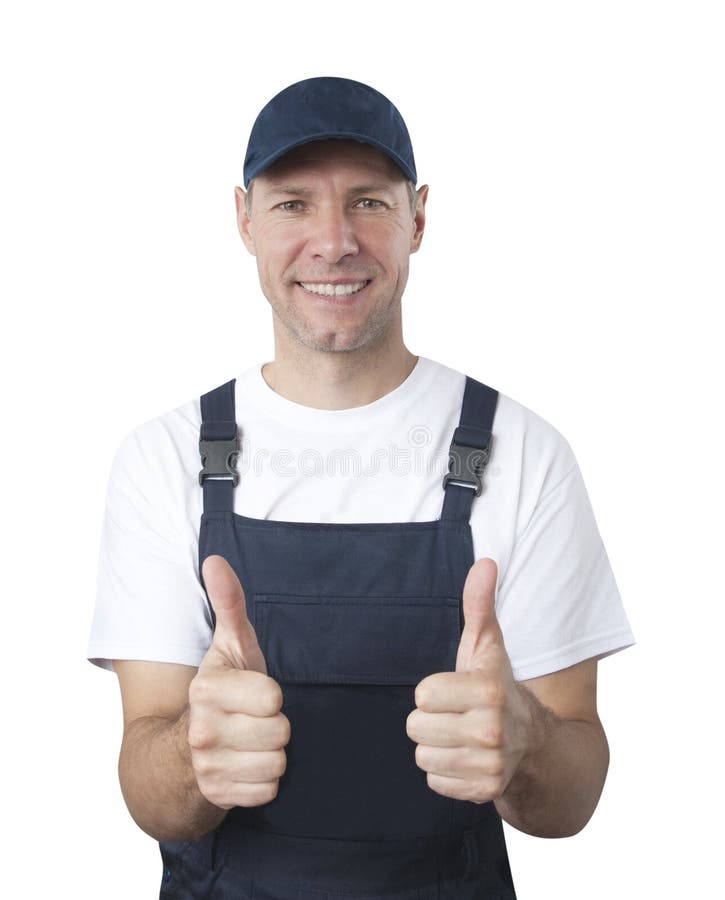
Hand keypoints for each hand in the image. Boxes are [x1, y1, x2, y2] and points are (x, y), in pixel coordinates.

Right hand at [188, 555, 289, 809]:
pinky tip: (244, 767)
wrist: (180, 753)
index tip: (252, 694)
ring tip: (249, 742)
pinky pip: (268, 791)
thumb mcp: (229, 646)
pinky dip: (262, 782)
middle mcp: (201, 731)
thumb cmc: (221, 691)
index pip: (273, 698)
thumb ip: (228, 603)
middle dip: (274, 727)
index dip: (271, 696)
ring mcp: (206, 768)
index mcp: (206, 689)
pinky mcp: (217, 797)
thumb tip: (215, 559)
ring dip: (270, 755)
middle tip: (252, 720)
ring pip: (276, 764)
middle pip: (279, 733)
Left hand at [406, 558, 534, 803]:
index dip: (433, 691)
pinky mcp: (484, 792)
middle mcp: (491, 729)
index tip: (454, 690)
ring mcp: (490, 764)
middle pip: (416, 727)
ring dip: (436, 748)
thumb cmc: (499, 686)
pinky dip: (446, 773)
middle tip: (455, 715)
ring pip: (422, 756)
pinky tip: (465, 759)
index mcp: (488, 690)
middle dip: (431, 721)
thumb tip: (484, 562)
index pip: (422, 694)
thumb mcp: (487, 646)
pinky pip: (434, 782)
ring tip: (460, 736)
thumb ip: (480, 605)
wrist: (536, 744)